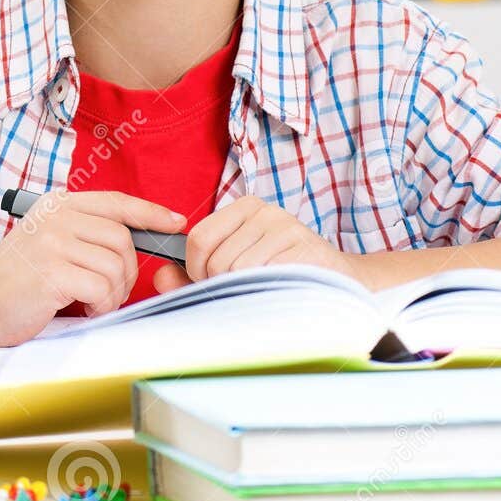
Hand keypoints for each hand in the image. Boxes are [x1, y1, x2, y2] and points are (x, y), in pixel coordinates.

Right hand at [0, 191, 186, 345]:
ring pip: (116, 265)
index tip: (175, 222)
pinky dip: (100, 305)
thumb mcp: (51, 242)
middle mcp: (56, 216)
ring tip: (90, 301)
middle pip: (123, 239)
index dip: (150, 212)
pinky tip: (81, 308)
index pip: (116, 202)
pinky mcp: (51, 271)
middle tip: (106, 292)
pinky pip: (102, 288)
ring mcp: (52, 242)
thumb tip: (139, 239)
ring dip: (113, 293)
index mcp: (58, 205)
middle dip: (126, 272)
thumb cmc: (18, 280)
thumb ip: (86, 234)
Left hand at [150, 195, 354, 294]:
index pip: (198, 237)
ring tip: (263, 289)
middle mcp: (265, 211)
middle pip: (216, 258)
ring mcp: (286, 226)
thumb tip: (159, 277)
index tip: (209, 281)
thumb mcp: (234, 267)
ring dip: (243, 291)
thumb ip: (192, 273)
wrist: (341, 281)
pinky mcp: (304, 247)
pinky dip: (264, 292)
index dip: (195, 268)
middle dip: (220, 284)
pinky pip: (263, 277)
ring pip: (237, 270)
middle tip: (242, 290)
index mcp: (244, 208)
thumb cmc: (281, 275)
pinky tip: (279, 289)